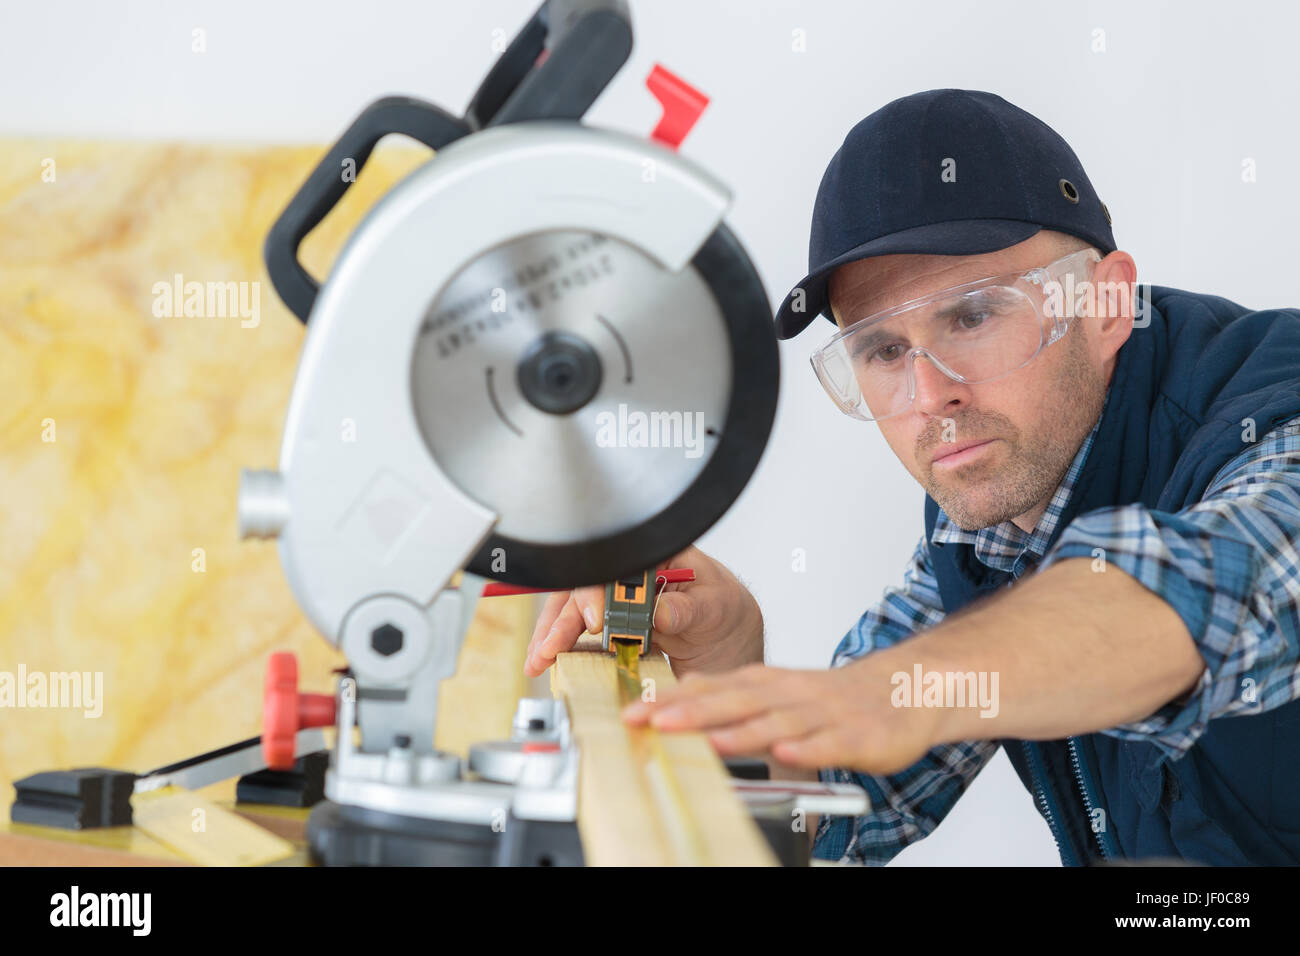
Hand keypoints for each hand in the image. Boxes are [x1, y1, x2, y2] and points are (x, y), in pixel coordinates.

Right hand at [523, 544, 763, 677]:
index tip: (595, 621)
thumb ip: (688, 609)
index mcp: (657, 557)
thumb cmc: (728, 613)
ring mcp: (619, 603)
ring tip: (538, 660)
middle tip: (550, 649)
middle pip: (585, 589)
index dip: (598, 591)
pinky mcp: (614, 630)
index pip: (615, 566)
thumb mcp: (718, 608)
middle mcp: (632, 577)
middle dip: (563, 619)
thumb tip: (658, 612)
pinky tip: (547, 664)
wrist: (732, 643)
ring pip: (575, 612)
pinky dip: (563, 650)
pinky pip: (582, 636)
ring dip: (553, 636)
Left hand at [620, 657, 940, 775]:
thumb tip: (678, 697)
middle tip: (653, 721)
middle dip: (693, 712)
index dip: (672, 700)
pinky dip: (808, 748)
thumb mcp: (775, 689)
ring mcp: (821, 716)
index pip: (711, 689)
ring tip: (710, 740)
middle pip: (736, 703)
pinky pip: (828, 744)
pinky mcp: (855, 737)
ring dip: (742, 731)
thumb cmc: (832, 697)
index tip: (634, 712)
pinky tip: (788, 753)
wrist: (902, 691)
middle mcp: (788, 696)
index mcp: (767, 684)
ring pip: (777, 722)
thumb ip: (730, 695)